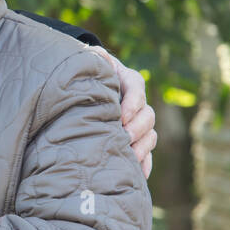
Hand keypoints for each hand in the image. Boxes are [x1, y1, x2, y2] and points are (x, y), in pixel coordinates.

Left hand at [87, 46, 156, 177]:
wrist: (78, 92)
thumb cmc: (81, 77)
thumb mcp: (85, 64)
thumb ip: (92, 60)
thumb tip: (98, 55)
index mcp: (126, 80)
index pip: (136, 87)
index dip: (132, 102)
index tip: (121, 116)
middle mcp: (135, 101)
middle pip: (147, 114)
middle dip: (137, 127)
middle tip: (124, 137)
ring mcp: (136, 122)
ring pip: (150, 134)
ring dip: (142, 146)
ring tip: (130, 156)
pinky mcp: (133, 140)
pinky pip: (146, 153)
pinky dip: (144, 163)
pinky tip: (139, 174)